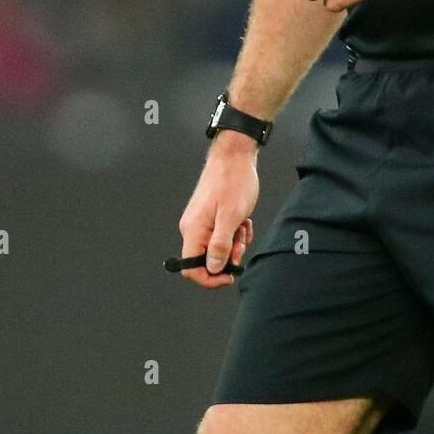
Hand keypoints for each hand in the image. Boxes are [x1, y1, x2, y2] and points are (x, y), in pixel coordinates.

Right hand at [177, 133, 258, 288]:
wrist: (235, 155)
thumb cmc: (233, 180)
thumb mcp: (231, 216)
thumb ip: (220, 245)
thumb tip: (213, 267)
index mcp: (193, 229)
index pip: (190, 268)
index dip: (209, 277)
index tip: (228, 275)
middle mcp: (193, 227)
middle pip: (206, 259)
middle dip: (227, 257)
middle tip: (241, 244)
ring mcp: (202, 221)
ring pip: (217, 247)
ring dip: (234, 243)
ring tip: (243, 226)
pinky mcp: (212, 215)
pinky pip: (222, 235)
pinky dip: (235, 232)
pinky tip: (243, 220)